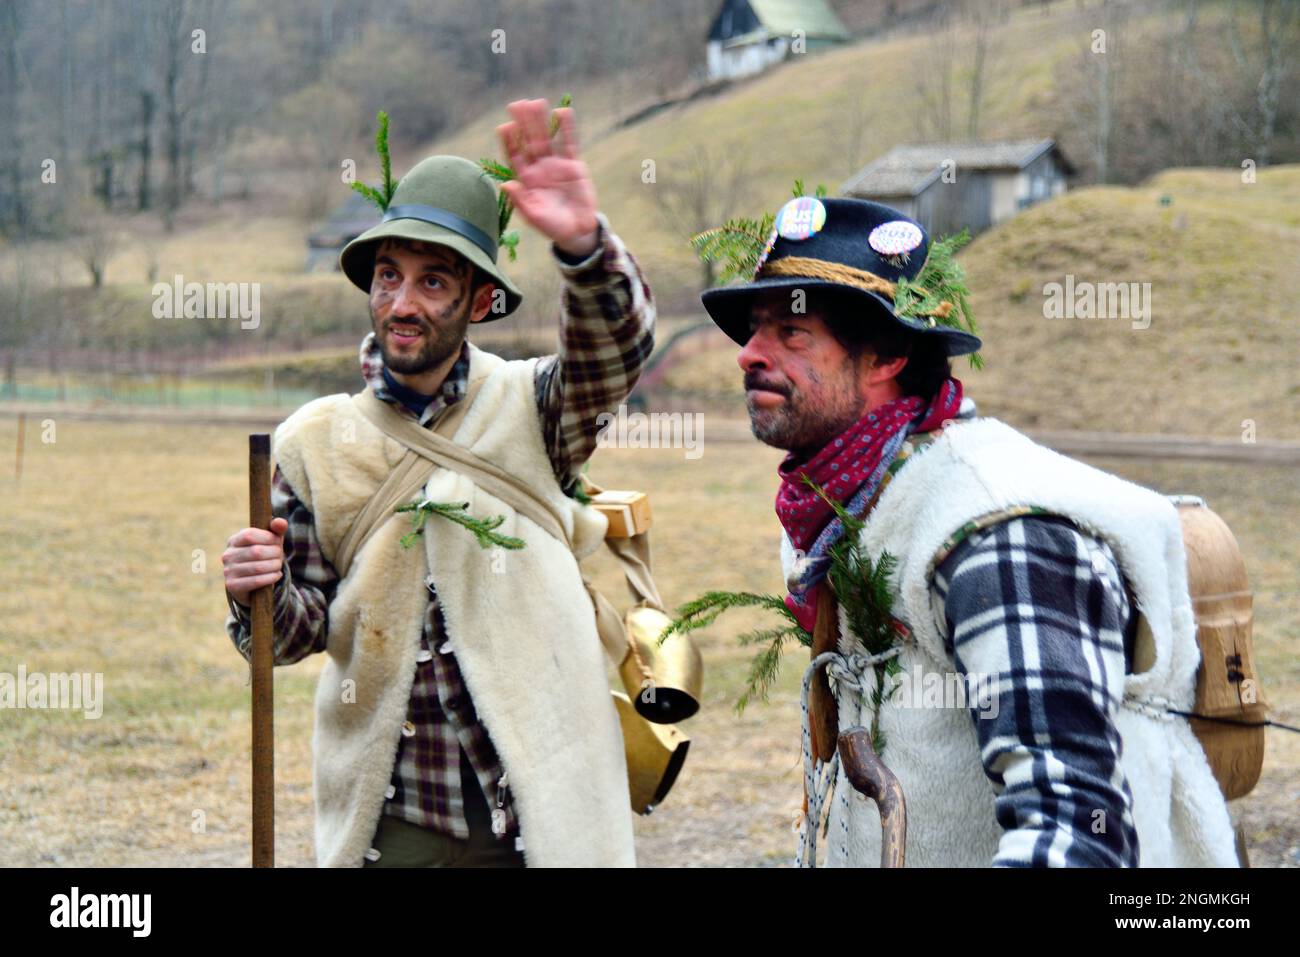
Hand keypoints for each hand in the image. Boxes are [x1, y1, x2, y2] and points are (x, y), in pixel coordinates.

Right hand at [223, 516, 287, 606]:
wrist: (253, 584)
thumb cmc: (264, 557)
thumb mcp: (271, 542)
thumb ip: (276, 530)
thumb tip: (280, 522)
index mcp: (234, 540)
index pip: (250, 534)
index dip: (268, 538)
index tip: (277, 542)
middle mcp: (228, 555)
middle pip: (256, 551)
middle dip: (274, 554)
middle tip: (280, 557)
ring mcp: (228, 571)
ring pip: (258, 567)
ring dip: (274, 566)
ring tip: (278, 566)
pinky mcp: (232, 586)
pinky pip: (256, 581)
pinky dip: (271, 578)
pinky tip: (276, 575)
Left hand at [496, 98, 598, 257]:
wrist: (577, 231)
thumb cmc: (552, 226)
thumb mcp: (534, 217)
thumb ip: (519, 200)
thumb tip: (504, 183)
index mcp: (525, 179)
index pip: (514, 156)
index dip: (509, 142)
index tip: (504, 127)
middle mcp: (538, 168)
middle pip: (529, 141)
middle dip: (523, 123)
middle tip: (517, 104)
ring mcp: (556, 164)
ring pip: (547, 138)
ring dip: (541, 121)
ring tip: (536, 102)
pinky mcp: (573, 165)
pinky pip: (569, 143)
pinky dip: (567, 129)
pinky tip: (562, 112)